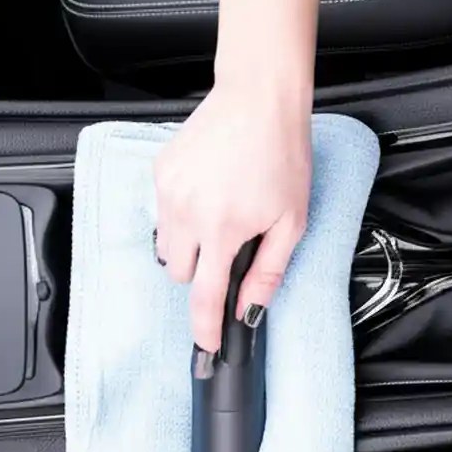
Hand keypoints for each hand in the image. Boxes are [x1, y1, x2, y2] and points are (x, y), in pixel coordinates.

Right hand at [154, 80, 311, 352]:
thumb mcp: (292, 221)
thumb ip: (269, 270)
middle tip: (232, 248)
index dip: (205, 329)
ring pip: (167, 244)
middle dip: (204, 272)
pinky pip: (163, 211)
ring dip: (191, 246)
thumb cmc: (283, 156)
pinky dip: (184, 213)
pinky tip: (212, 191)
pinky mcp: (160, 171)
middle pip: (181, 273)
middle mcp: (186, 212)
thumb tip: (251, 310)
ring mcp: (167, 190)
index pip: (206, 296)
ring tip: (222, 217)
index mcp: (223, 229)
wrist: (260, 101)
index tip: (205, 350)